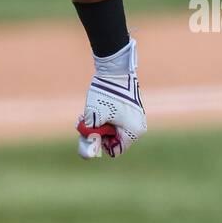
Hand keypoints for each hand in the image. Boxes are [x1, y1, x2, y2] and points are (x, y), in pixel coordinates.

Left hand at [77, 38, 146, 158]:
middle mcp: (137, 127)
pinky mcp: (129, 110)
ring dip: (97, 125)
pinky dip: (102, 118)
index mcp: (133, 132)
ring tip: (85, 115)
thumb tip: (88, 153)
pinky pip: (114, 120)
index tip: (91, 132)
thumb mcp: (94, 117)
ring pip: (111, 130)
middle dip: (97, 133)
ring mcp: (134, 118)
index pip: (114, 150)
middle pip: (112, 140)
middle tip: (84, 122)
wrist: (114, 69)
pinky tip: (93, 110)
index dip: (99, 144)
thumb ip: (90, 136)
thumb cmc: (105, 94)